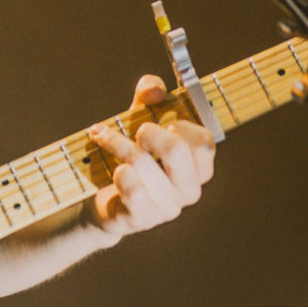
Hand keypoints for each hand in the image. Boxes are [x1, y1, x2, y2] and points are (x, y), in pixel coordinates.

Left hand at [86, 75, 216, 239]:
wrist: (102, 201)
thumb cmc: (129, 159)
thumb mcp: (139, 123)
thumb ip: (149, 99)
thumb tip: (154, 87)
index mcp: (197, 169)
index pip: (205, 144)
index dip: (183, 126)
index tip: (166, 122)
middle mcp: (187, 190)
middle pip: (177, 151)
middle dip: (150, 133)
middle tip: (137, 131)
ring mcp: (166, 208)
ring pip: (143, 164)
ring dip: (117, 144)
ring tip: (102, 137)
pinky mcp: (141, 218)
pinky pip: (134, 191)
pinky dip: (121, 174)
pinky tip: (114, 169)